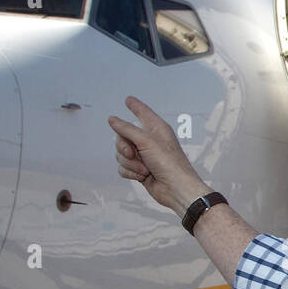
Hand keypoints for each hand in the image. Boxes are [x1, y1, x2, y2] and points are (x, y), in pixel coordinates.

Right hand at [109, 96, 210, 213]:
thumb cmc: (169, 163)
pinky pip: (123, 167)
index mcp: (156, 128)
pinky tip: (142, 176)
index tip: (128, 99)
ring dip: (130, 163)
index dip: (135, 106)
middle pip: (123, 136)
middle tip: (132, 153)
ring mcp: (144, 156)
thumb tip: (112, 120)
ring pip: (121, 154)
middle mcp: (149, 140)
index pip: (143, 112)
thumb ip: (127, 129)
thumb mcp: (146, 141)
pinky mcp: (139, 170)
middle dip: (124, 147)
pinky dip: (131, 172)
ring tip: (144, 169)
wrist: (175, 189)